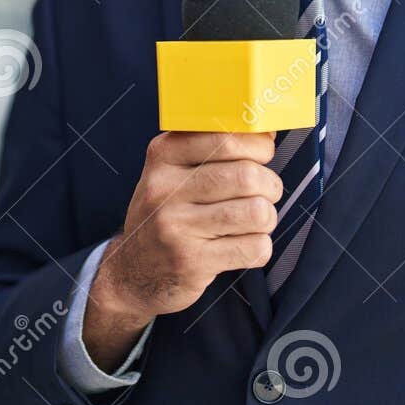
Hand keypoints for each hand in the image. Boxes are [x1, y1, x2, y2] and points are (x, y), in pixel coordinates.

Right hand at [82, 132, 280, 369]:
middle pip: (247, 176)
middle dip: (270, 184)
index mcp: (162, 156)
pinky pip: (254, 248)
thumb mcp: (171, 171)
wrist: (134, 271)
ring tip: (254, 220)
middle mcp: (165, 189)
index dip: (258, 146)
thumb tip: (265, 134)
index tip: (264, 154)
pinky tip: (243, 245)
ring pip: (256, 212)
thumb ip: (210, 147)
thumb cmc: (166, 213)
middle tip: (266, 191)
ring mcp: (177, 228)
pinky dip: (260, 247)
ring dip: (267, 217)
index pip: (225, 139)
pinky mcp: (192, 262)